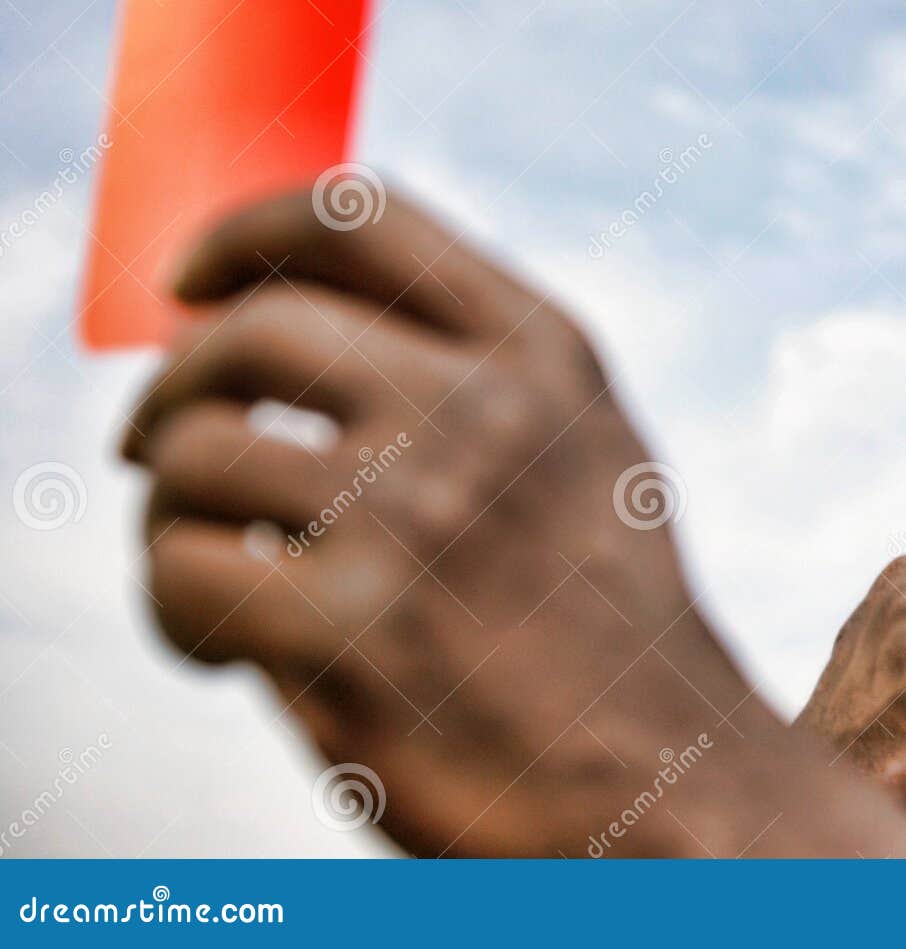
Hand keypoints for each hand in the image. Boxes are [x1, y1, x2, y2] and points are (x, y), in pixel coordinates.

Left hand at [122, 185, 905, 856]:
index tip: (189, 282)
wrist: (663, 780)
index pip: (358, 214)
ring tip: (206, 561)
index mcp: (542, 353)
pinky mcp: (352, 630)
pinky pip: (176, 569)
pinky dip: (171, 606)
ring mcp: (417, 513)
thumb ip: (483, 369)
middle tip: (152, 441)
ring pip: (193, 450)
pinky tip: (222, 644)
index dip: (241, 231)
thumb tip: (301, 315)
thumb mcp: (586, 451)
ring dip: (166, 507)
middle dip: (173, 383)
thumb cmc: (604, 623)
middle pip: (252, 327)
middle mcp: (483, 410)